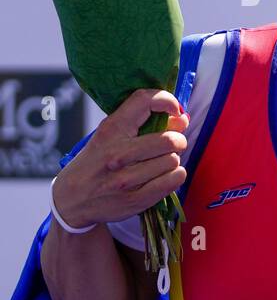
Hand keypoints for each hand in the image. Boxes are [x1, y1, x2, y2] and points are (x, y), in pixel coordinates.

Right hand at [53, 88, 188, 229]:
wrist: (71, 199)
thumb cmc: (95, 163)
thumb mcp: (110, 137)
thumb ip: (144, 125)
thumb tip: (183, 119)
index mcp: (110, 130)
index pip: (144, 101)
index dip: (167, 100)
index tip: (174, 109)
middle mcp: (117, 154)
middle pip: (169, 140)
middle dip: (177, 140)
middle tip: (171, 144)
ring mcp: (125, 179)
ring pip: (173, 161)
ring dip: (173, 160)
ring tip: (160, 163)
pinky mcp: (135, 199)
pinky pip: (174, 180)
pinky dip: (175, 176)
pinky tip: (165, 175)